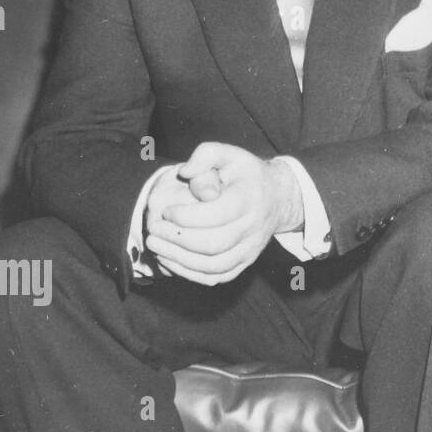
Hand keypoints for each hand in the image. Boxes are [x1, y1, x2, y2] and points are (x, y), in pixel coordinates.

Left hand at [144, 143, 302, 285]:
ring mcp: (250, 249)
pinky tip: (171, 261)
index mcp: (248, 199)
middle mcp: (253, 227)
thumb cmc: (246, 174)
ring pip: (214, 266)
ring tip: (156, 246)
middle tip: (153, 230)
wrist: (278, 197)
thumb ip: (205, 154)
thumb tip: (185, 172)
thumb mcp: (229, 154)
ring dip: (179, 260)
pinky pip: (217, 277)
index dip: (185, 216)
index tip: (166, 211)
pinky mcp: (245, 262)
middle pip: (213, 244)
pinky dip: (191, 274)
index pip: (216, 215)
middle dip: (177, 240)